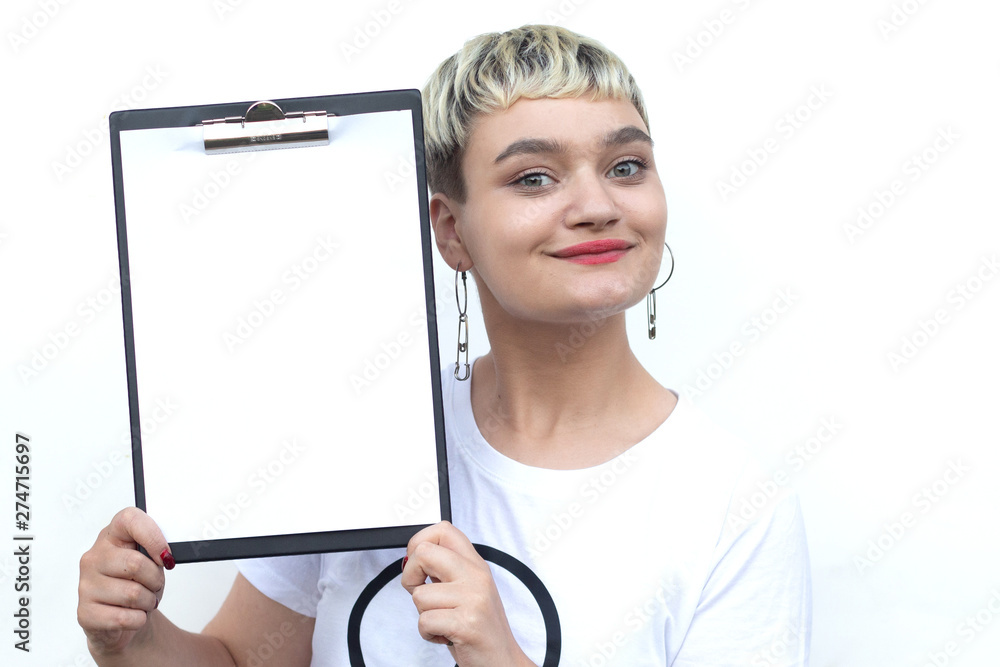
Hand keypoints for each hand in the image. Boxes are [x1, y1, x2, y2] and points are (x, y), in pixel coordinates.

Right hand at [78, 507, 173, 656]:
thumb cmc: (138, 584)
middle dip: (155, 580)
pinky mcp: (84, 613)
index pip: (130, 519)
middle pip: (135, 564)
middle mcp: (94, 557)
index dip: (153, 537)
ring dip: (148, 602)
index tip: (166, 556)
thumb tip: (166, 556)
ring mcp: (86, 585)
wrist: (121, 621)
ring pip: (133, 594)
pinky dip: (138, 620)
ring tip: (143, 602)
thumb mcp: (151, 562)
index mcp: (112, 536)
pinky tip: (132, 616)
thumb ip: (157, 553)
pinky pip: (123, 618)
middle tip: (154, 586)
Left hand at [401, 521, 533, 666]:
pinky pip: (424, 621)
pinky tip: (445, 635)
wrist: (502, 661)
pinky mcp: (467, 623)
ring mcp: (473, 598)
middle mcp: (476, 576)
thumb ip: (445, 571)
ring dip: (423, 615)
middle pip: (425, 552)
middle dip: (410, 575)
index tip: (418, 564)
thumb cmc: (480, 628)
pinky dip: (427, 633)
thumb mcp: (468, 590)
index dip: (419, 542)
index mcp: (476, 565)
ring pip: (419, 595)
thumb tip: (412, 558)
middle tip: (421, 591)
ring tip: (443, 621)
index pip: (443, 529)